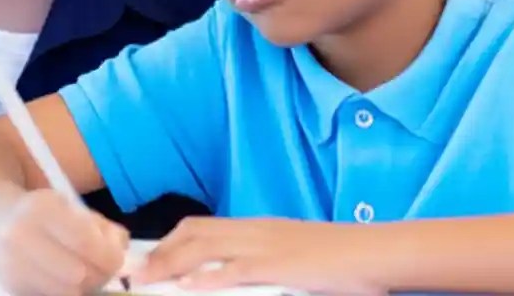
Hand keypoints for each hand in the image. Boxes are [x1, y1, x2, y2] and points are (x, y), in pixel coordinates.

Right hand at [0, 189, 130, 295]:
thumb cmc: (41, 213)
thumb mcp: (70, 207)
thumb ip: (101, 227)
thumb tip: (123, 251)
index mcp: (42, 208)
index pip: (86, 242)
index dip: (110, 256)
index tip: (117, 258)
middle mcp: (22, 236)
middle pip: (79, 273)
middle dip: (101, 275)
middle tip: (105, 269)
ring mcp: (13, 265)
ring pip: (68, 292)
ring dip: (86, 287)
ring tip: (87, 274)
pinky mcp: (11, 286)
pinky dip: (68, 292)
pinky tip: (68, 280)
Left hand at [132, 217, 386, 295]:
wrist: (374, 252)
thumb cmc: (341, 259)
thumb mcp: (294, 255)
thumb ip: (262, 263)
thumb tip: (233, 278)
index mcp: (258, 228)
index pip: (201, 226)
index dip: (170, 241)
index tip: (150, 257)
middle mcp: (255, 231)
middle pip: (193, 233)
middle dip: (161, 251)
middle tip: (138, 271)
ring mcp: (265, 247)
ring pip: (203, 248)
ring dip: (170, 263)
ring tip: (146, 280)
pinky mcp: (278, 266)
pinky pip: (233, 271)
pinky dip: (206, 278)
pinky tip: (186, 287)